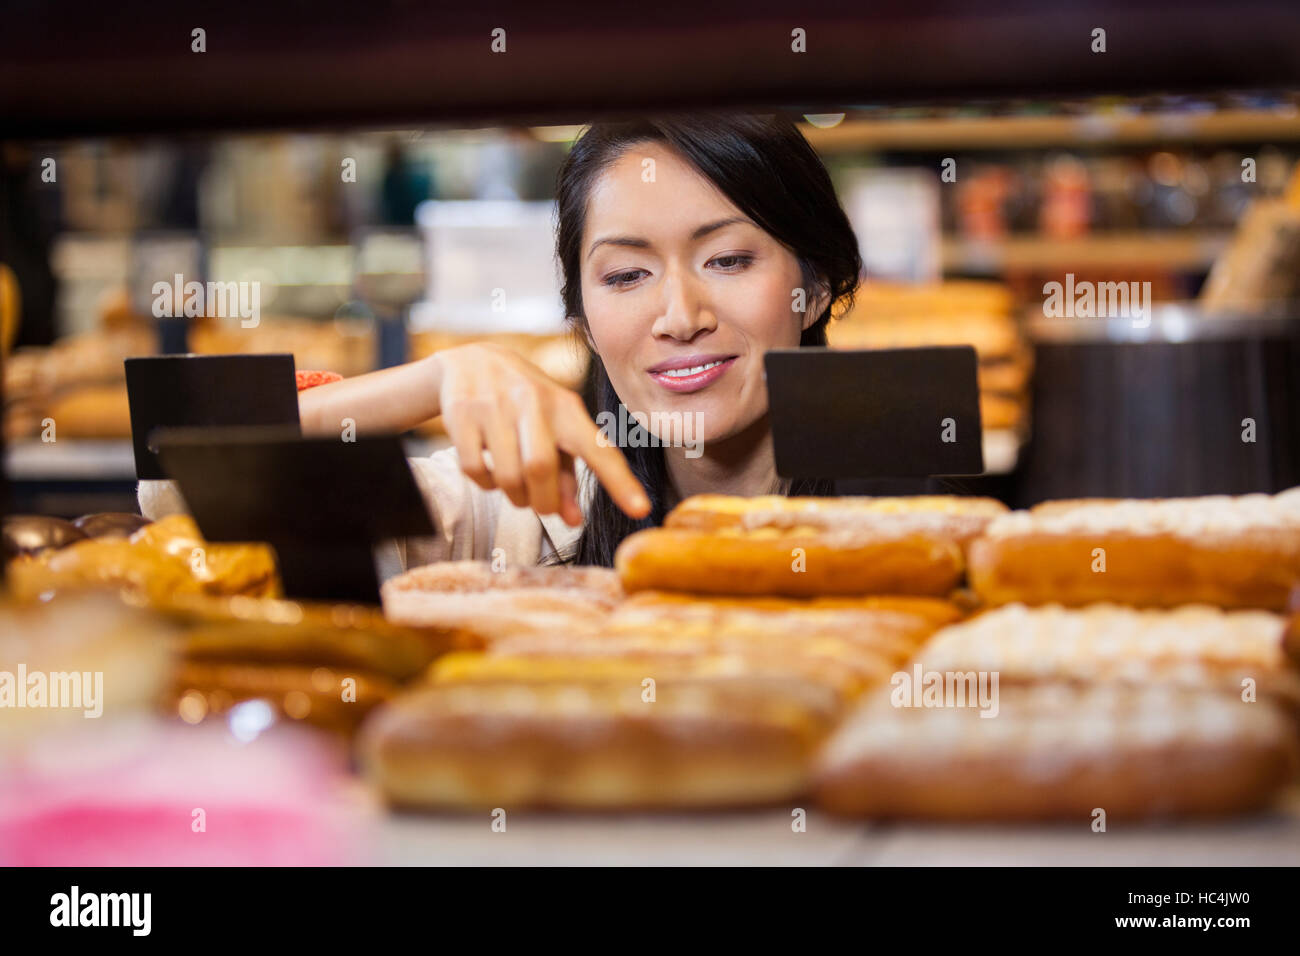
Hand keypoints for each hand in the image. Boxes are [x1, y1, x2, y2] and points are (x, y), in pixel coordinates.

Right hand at [430, 343, 650, 524]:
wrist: (470, 361)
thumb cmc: (523, 405)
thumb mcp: (551, 429)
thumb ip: (566, 475)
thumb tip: (574, 520)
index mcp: (565, 407)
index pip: (598, 448)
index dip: (620, 482)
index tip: (641, 509)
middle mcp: (533, 400)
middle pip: (541, 468)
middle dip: (542, 501)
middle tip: (541, 507)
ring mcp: (495, 404)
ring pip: (508, 475)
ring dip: (514, 496)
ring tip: (515, 488)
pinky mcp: (463, 412)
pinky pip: (476, 470)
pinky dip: (485, 484)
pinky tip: (489, 471)